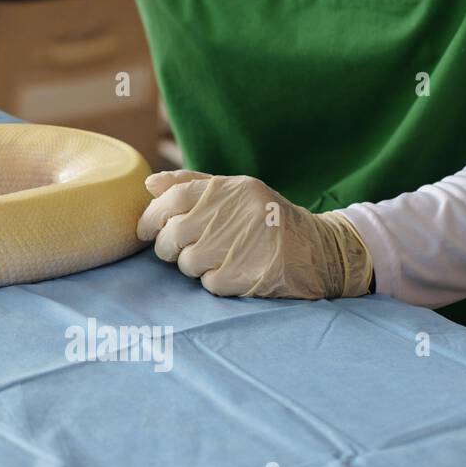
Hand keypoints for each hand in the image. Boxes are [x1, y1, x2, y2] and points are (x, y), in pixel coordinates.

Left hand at [136, 170, 373, 299]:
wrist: (321, 249)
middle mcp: (232, 214)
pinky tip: (235, 271)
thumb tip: (149, 183)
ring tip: (218, 258)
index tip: (144, 231)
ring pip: (187, 263)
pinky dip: (216, 281)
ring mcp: (239, 246)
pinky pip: (208, 283)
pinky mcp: (247, 275)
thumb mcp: (237, 191)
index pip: (170, 200)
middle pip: (171, 236)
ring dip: (195, 265)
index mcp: (227, 189)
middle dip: (169, 247)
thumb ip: (191, 184)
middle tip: (182, 248)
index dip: (149, 217)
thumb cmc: (269, 218)